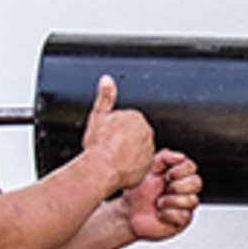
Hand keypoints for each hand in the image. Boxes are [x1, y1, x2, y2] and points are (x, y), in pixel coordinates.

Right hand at [81, 74, 154, 191]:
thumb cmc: (99, 144)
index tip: (107, 138)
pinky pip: (139, 166)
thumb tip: (106, 79)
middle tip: (109, 148)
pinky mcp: (148, 165)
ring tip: (113, 159)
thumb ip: (105, 96)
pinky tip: (119, 168)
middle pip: (133, 136)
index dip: (114, 131)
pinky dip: (130, 167)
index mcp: (135, 118)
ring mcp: (149, 149)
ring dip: (127, 154)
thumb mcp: (99, 115)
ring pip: (137, 151)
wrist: (102, 168)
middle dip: (122, 142)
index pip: (126, 123)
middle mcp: (146, 132)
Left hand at [122, 149, 199, 241]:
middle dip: (176, 187)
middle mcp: (186, 189)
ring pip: (191, 200)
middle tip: (163, 190)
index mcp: (179, 175)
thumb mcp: (148, 169)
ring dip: (169, 201)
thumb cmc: (139, 192)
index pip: (191, 167)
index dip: (178, 171)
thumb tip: (180, 156)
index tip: (165, 176)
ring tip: (159, 203)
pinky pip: (183, 216)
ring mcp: (186, 205)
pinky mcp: (183, 221)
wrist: (129, 212)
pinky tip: (160, 214)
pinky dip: (167, 215)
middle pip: (196, 183)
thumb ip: (164, 157)